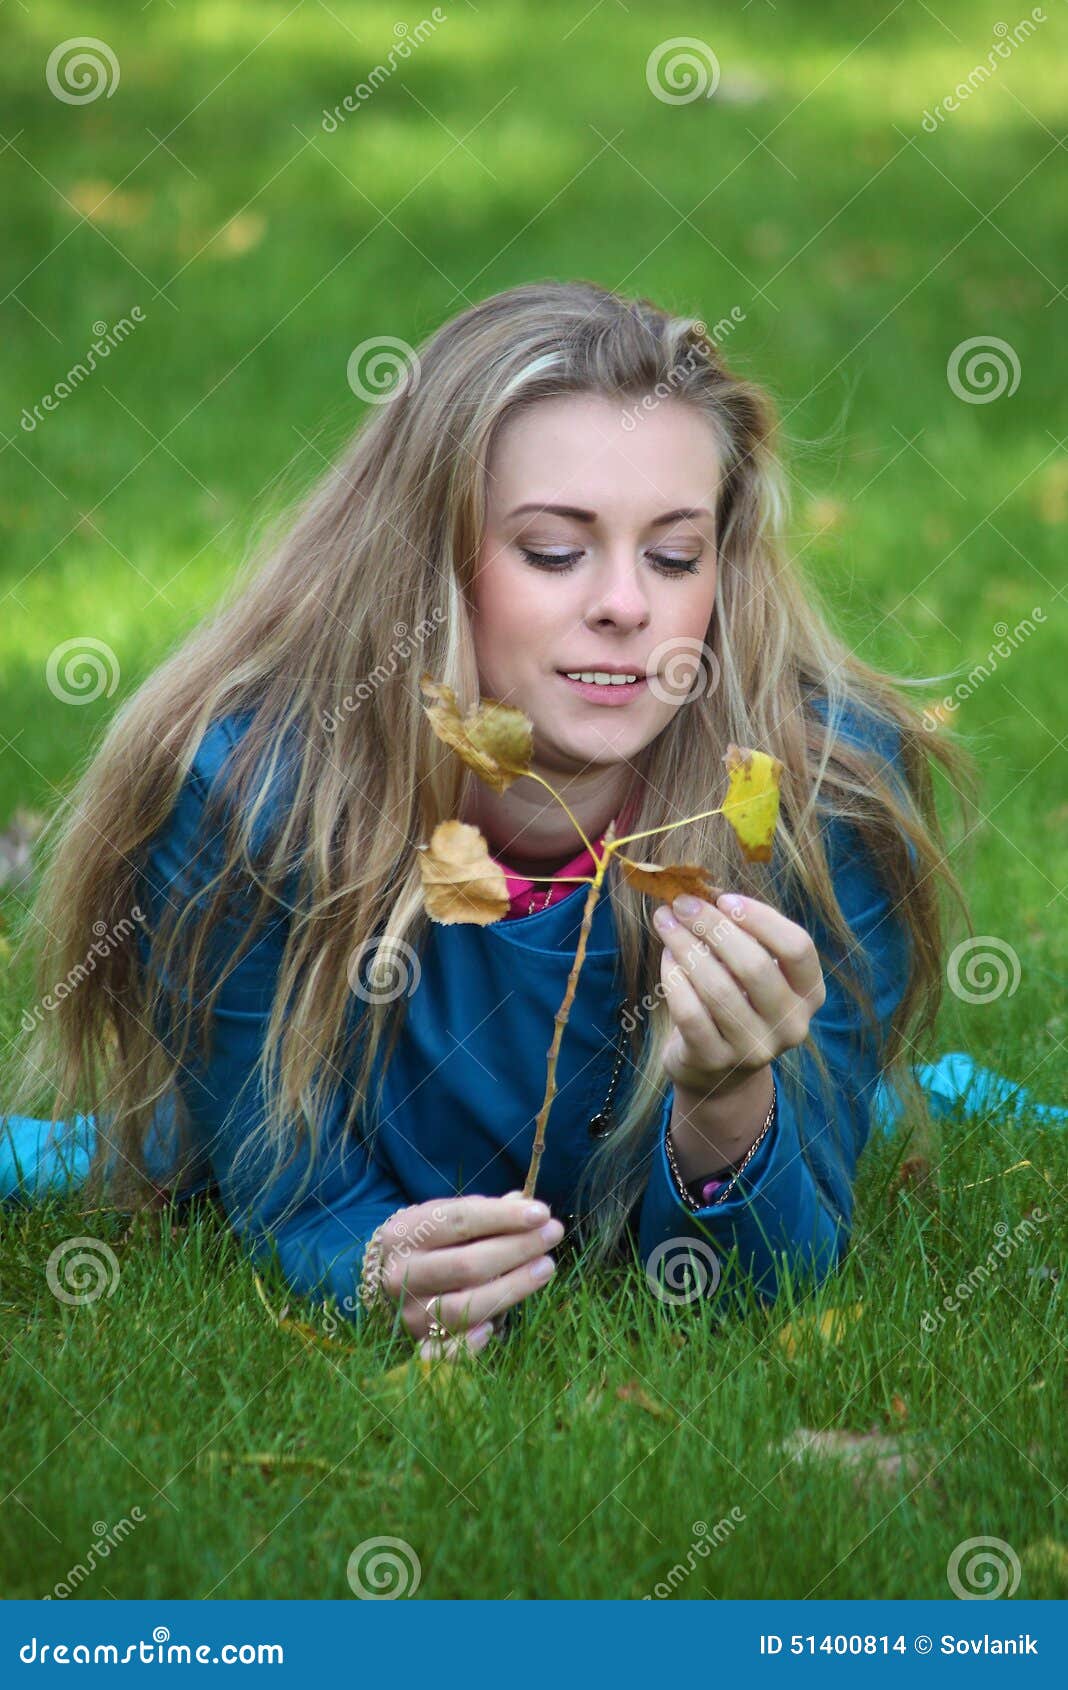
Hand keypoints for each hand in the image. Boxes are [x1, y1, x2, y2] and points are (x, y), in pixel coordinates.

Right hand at [374, 1192, 563, 1359]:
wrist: (391, 1276)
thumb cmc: (433, 1240)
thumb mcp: (448, 1216)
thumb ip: (486, 1211)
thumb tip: (526, 1206)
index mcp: (405, 1233)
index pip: (459, 1221)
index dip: (503, 1217)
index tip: (541, 1213)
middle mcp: (401, 1274)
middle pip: (467, 1265)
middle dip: (517, 1249)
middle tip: (553, 1234)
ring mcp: (409, 1312)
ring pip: (465, 1307)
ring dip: (512, 1288)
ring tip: (546, 1267)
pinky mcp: (418, 1344)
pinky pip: (447, 1353)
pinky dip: (471, 1344)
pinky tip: (497, 1327)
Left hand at [652, 891, 825, 1099]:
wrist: (717, 1071)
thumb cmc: (736, 1003)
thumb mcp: (751, 972)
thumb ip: (742, 937)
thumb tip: (703, 894)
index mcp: (809, 994)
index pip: (797, 948)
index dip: (761, 918)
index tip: (724, 899)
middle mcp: (791, 1025)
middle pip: (755, 965)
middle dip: (712, 928)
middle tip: (681, 904)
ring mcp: (755, 1048)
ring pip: (718, 988)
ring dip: (685, 947)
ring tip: (665, 923)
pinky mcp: (716, 1060)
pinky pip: (690, 1012)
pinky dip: (674, 979)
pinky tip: (666, 958)